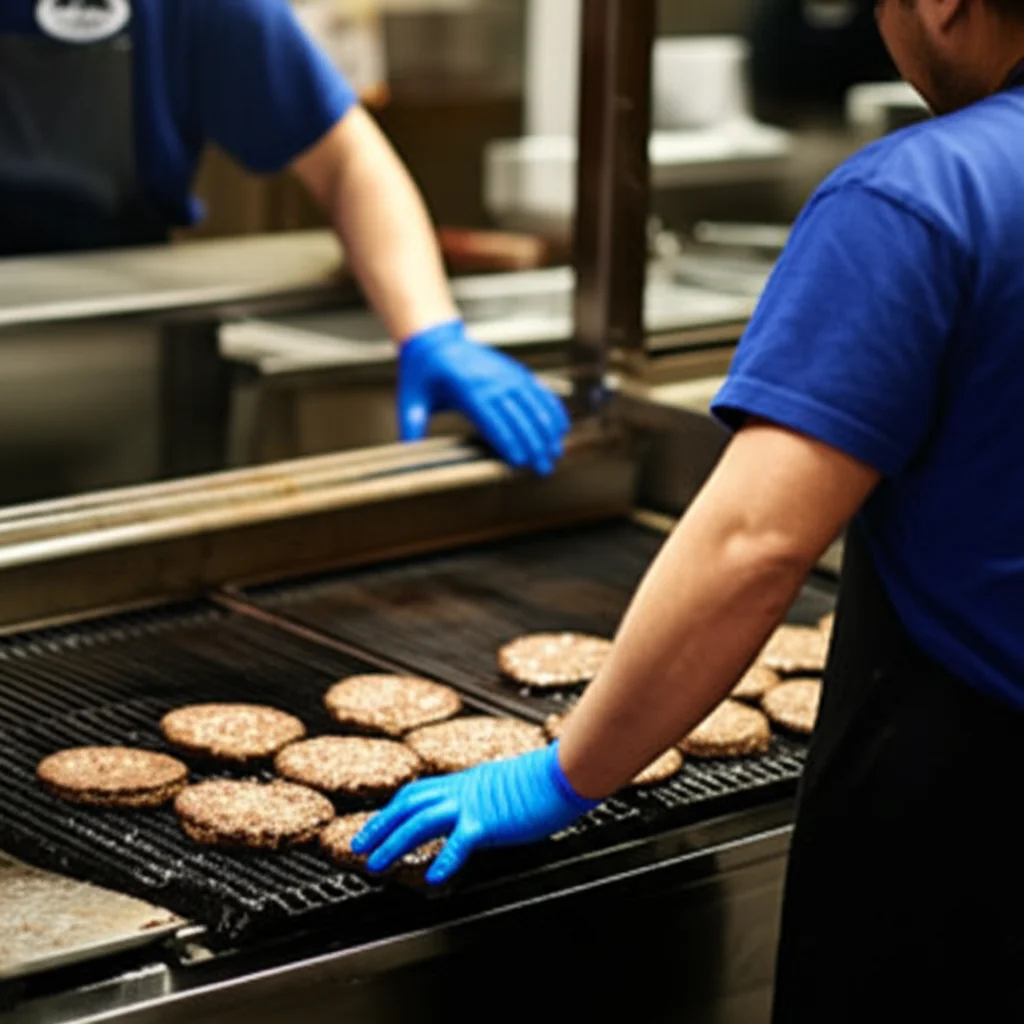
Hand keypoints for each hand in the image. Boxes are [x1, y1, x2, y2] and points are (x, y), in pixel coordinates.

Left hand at [352, 743, 597, 885]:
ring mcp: (473, 804)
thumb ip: (486, 798)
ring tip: (377, 865)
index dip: (391, 810)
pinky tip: (431, 876)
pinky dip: (443, 858)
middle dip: (380, 826)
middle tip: (359, 848)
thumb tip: (480, 813)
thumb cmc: (545, 779)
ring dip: (394, 843)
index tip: (374, 825)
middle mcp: (462, 789)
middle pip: (409, 804)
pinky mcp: (489, 821)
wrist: (564, 771)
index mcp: (466, 781)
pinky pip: (459, 841)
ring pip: (421, 821)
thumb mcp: (505, 785)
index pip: (418, 792)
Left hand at [397, 320, 570, 475]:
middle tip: (544, 468)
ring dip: (547, 430)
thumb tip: (407, 449)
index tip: (519, 461)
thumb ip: (411, 423)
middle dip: (534, 444)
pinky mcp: (514, 372)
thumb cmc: (423, 371)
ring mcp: (506, 375)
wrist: (436, 340)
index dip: (508, 440)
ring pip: (534, 405)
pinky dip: (552, 409)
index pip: (493, 419)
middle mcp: (492, 380)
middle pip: (518, 416)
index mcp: (467, 388)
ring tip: (556, 452)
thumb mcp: (411, 397)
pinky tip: (561, 427)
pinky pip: (538, 391)